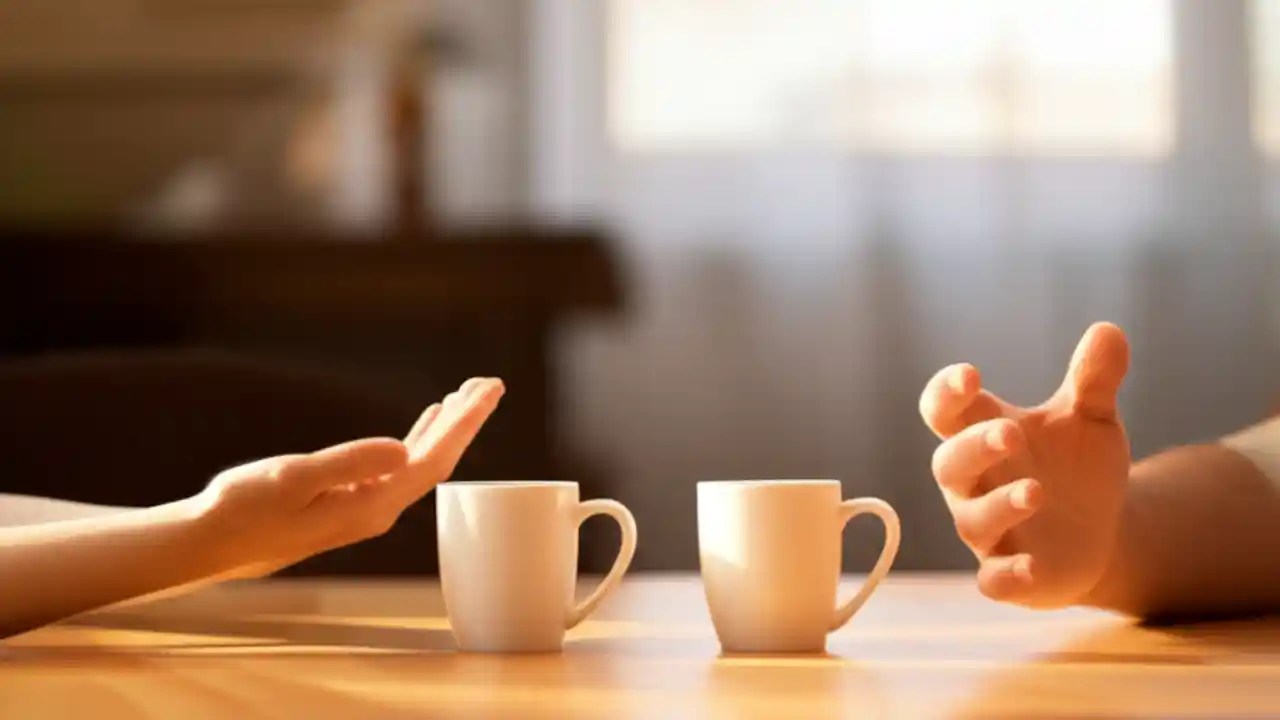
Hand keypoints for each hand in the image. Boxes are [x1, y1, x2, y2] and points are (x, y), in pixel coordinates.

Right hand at [193, 377, 504, 575]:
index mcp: (372, 506)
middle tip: (491, 383)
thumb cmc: (244, 508)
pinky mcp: (351, 502)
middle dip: (465, 421)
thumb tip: (402, 449)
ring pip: (421, 462)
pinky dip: (418, 438)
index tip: (489, 391)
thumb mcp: (294, 478)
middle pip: (437, 460)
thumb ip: (349, 463)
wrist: (211, 542)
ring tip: (468, 394)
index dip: (465, 424)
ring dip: (445, 428)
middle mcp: (379, 510)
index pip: (434, 460)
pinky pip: (400, 466)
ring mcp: (367, 507)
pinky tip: (427, 421)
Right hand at [920, 323, 1130, 607]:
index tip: (970, 375)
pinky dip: (1006, 575)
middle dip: (974, 447)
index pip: (943, 411)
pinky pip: (992, 580)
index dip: (946, 393)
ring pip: (972, 519)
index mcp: (982, 435)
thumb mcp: (1091, 419)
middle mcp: (973, 483)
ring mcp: (988, 530)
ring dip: (1000, 505)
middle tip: (1010, 432)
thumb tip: (1109, 330)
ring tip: (1037, 492)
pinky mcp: (1008, 574)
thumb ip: (1095, 379)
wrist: (1098, 534)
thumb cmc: (1075, 466)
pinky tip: (1031, 567)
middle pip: (949, 463)